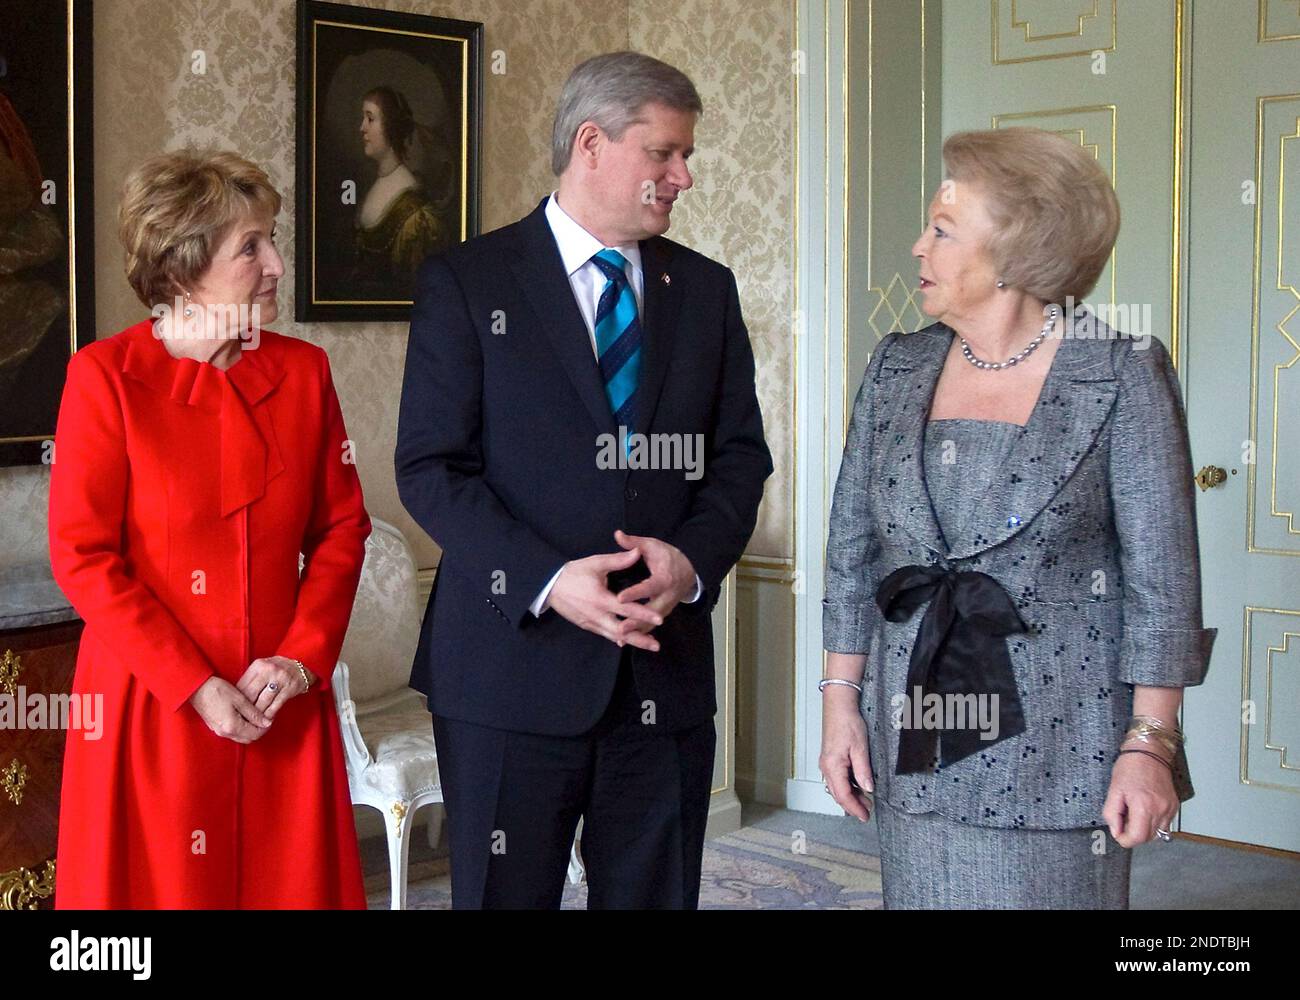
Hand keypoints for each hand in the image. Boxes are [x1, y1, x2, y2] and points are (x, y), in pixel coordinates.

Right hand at [188, 676, 271, 743]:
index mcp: (232, 726)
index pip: (255, 734)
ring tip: (254, 714)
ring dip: (250, 729)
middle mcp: (225, 732)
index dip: (265, 727)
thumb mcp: (240, 700)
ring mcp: (219, 731)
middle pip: (248, 738)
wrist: (197, 687)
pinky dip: (241, 727)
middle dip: (258, 729)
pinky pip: (233, 732)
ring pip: (240, 736)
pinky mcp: (215, 727)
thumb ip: (254, 713)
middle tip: (263, 716)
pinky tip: (244, 715)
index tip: (269, 717)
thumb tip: (266, 723)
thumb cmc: (217, 690)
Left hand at [235, 656, 314, 721]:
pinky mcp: (289, 688)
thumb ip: (250, 679)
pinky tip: (266, 719)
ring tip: (253, 722)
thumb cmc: (278, 669)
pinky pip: (276, 705)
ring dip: (257, 714)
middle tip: (241, 719)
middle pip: (251, 694)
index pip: (242, 686)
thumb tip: (236, 698)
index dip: (237, 701)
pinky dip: (269, 714)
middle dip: (246, 709)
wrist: (302, 665)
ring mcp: (280, 679)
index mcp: (258, 665)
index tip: (235, 711)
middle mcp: (268, 670)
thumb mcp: (263, 668)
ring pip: (263, 701)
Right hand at [547, 548, 664, 650]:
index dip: (644, 614)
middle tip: (657, 646)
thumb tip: (638, 552)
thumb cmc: (573, 572)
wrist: (550, 585)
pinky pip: (605, 634)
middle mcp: (597, 615)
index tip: (659, 619)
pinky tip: (629, 640)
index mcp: (601, 599)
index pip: (627, 609)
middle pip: (622, 631)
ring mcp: (591, 623)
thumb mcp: (595, 563)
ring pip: (614, 636)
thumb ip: (618, 560)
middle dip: (640, 639)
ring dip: (632, 641)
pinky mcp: (587, 625)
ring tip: (649, 645)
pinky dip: (619, 638)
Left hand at [610, 530, 696, 642]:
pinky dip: (639, 633)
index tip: (620, 598)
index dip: (634, 593)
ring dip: (637, 631)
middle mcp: (667, 596)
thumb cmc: (667, 556)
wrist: (689, 569)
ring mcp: (666, 606)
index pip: (648, 587)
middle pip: (651, 612)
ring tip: (620, 637)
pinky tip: (624, 640)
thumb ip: (634, 543)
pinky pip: (651, 625)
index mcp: (664, 578)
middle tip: (620, 627)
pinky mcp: (663, 612)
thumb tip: (618, 534)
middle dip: (636, 621)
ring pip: (651, 622)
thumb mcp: (652, 545)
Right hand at [819, 687, 874, 821]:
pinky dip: (847, 787)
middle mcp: (826, 767)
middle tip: (867, 812)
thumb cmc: (847, 723)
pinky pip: (837, 779)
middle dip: (852, 805)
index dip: (854, 808)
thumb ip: (863, 770)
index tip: (864, 816)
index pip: (843, 795)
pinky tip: (857, 786)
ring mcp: (826, 763)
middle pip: (838, 794)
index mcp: (832, 766)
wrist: (839, 706)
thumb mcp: (860, 748)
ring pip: (837, 788)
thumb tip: (868, 788)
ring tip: (866, 801)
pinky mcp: (830, 759)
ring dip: (850, 796)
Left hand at [1102, 745, 1178, 847]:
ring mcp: (1170, 809)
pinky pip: (1164, 824)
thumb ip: (1111, 814)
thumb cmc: (1130, 767)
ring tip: (1134, 812)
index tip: (1118, 833)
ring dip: (1144, 829)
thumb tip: (1115, 831)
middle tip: (1124, 820)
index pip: (1137, 837)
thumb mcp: (1113, 790)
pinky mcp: (1174, 806)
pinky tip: (1145, 809)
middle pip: (1148, 838)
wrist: (1150, 752)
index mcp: (1143, 806)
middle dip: (1133, 834)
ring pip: (1157, 833)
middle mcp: (1160, 810)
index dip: (1124, 839)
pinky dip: (1153, 822)